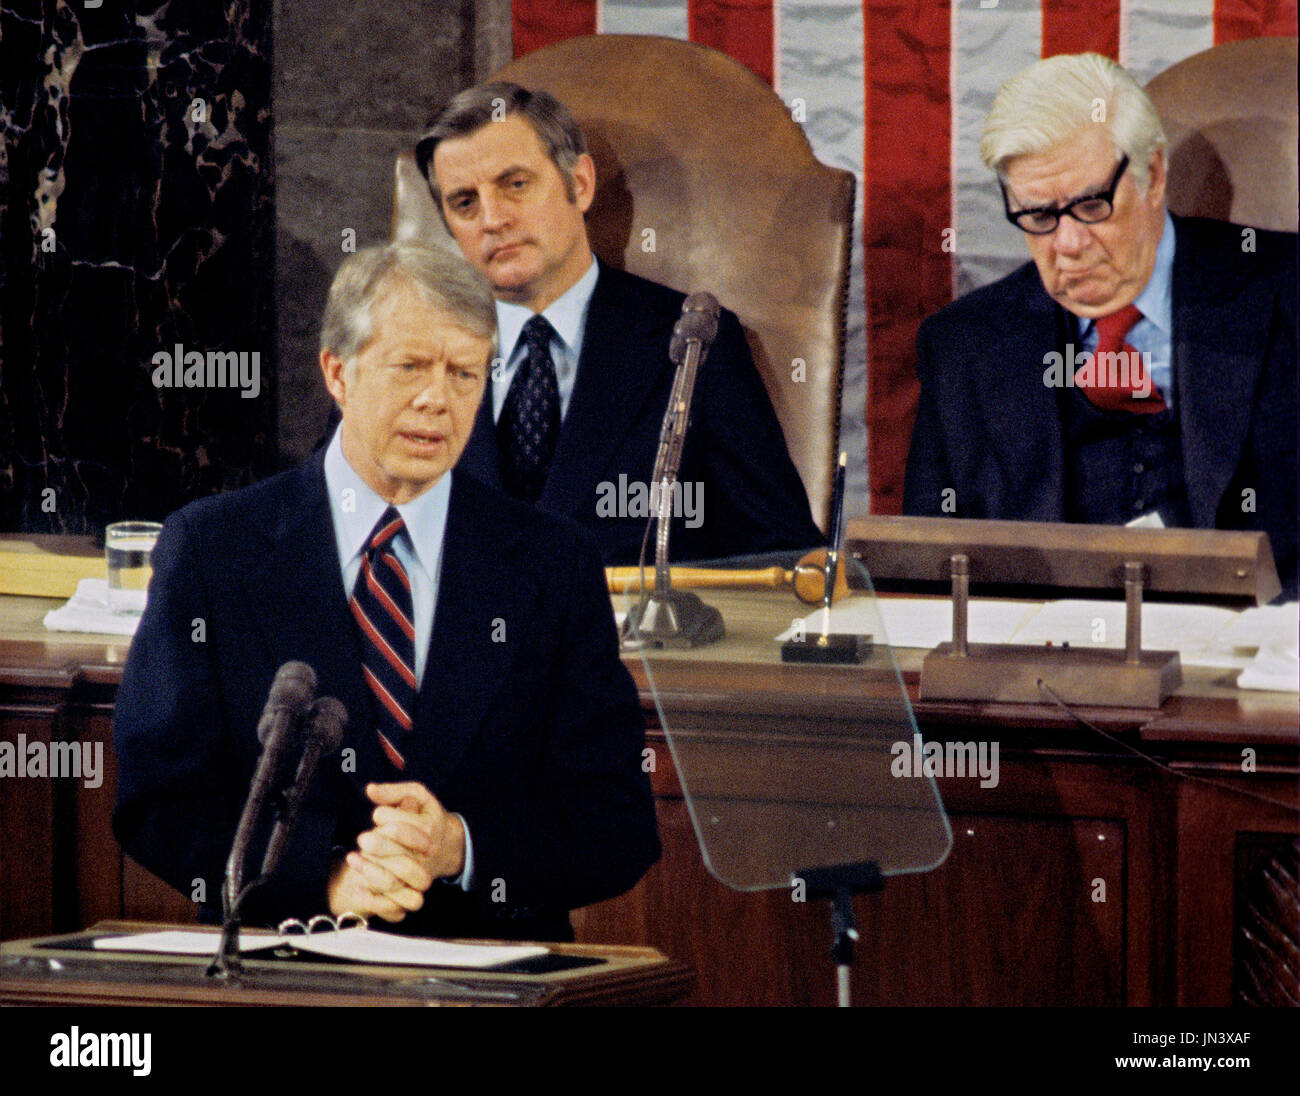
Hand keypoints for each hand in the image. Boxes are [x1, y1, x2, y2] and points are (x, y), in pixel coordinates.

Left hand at [326, 782, 465, 921]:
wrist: (446, 846)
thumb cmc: (425, 817)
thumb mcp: (417, 796)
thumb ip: (394, 791)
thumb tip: (370, 790)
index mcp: (429, 831)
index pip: (407, 828)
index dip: (388, 819)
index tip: (376, 814)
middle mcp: (425, 859)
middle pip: (402, 859)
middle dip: (379, 848)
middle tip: (362, 839)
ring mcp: (419, 880)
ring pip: (393, 883)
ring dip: (370, 872)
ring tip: (353, 858)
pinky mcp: (409, 898)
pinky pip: (393, 907)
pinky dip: (372, 900)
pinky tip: (358, 886)